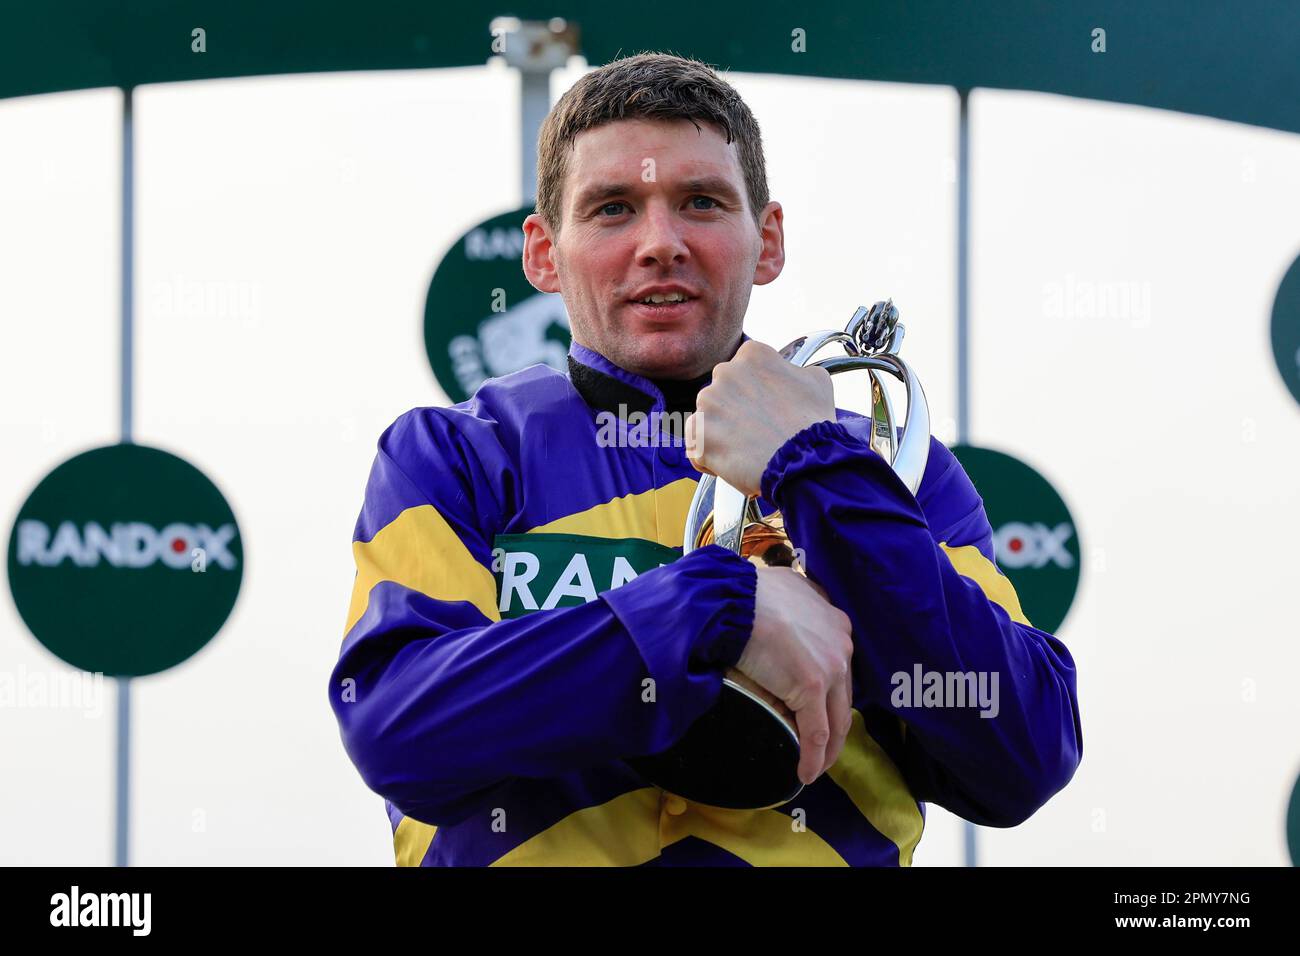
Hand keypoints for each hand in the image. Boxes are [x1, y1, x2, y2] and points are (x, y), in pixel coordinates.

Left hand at [685, 340, 835, 496]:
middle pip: (721, 395)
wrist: (804, 462)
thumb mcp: (817, 382)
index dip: (754, 394)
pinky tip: (733, 463)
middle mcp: (725, 372)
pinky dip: (709, 458)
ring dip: (721, 435)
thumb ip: (793, 371)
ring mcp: (708, 403)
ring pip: (707, 420)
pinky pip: (696, 447)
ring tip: (748, 450)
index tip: (766, 409)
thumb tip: (787, 374)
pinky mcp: (698, 433)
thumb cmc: (812, 425)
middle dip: (734, 413)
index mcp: (752, 354)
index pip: (742, 372)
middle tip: (757, 432)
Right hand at [735, 565, 853, 785]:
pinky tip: (805, 773)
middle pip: (842, 696)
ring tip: (815, 767)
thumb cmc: (746, 596)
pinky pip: (816, 732)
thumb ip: (791, 614)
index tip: (819, 711)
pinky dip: (813, 757)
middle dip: (834, 726)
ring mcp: (830, 666)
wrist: (732, 599)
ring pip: (836, 719)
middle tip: (821, 748)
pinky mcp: (812, 686)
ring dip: (827, 749)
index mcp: (835, 621)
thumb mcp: (781, 596)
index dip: (830, 694)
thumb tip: (778, 634)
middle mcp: (841, 643)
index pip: (839, 668)